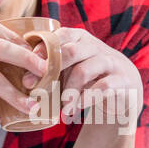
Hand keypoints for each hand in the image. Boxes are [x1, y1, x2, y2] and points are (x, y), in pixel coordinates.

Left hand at [25, 28, 140, 125]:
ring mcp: (111, 62)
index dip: (42, 50)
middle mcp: (96, 46)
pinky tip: (74, 111)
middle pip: (70, 51)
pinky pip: (101, 88)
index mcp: (80, 38)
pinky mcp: (122, 80)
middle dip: (49, 71)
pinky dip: (84, 100)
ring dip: (68, 93)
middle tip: (35, 89)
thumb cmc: (88, 78)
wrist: (123, 91)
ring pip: (83, 71)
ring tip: (61, 110)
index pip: (60, 36)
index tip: (28, 70)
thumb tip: (24, 79)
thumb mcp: (71, 68)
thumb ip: (53, 67)